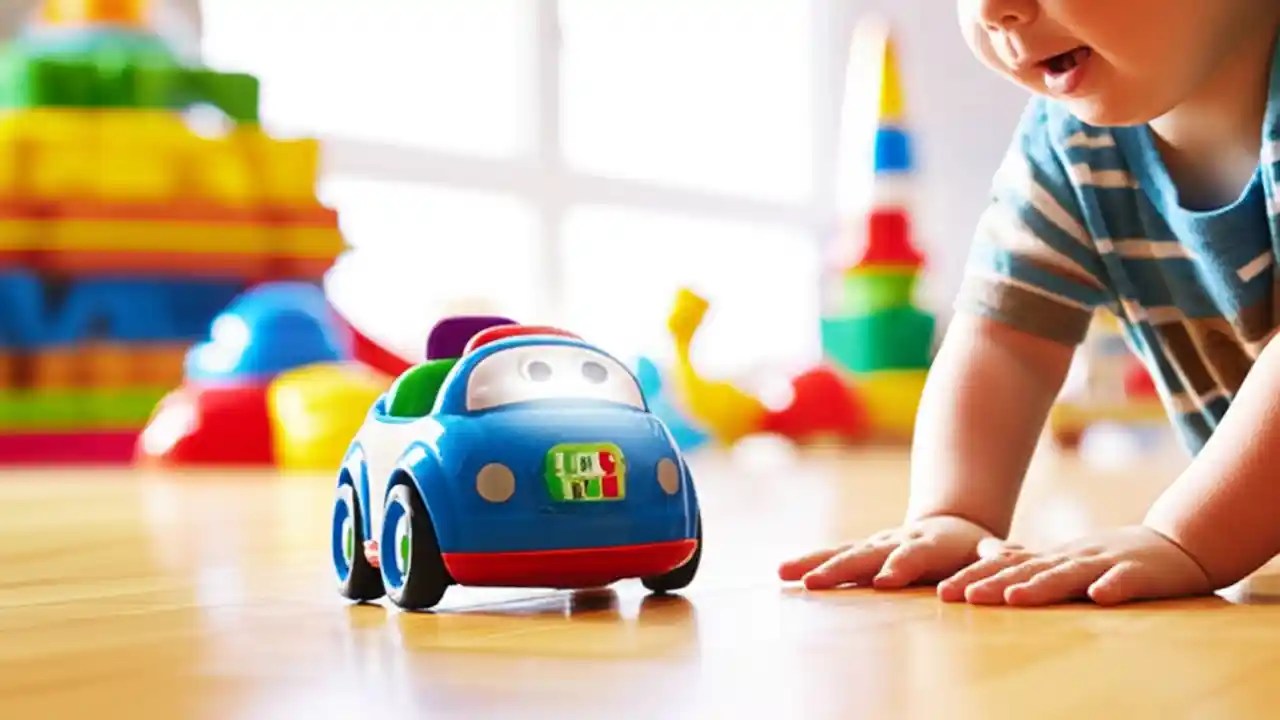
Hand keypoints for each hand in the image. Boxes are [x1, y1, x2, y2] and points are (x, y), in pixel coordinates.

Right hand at [778, 515, 993, 589]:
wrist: (947, 526)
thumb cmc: (971, 548)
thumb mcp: (989, 550)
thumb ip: (996, 555)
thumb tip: (1004, 555)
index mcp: (929, 543)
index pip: (914, 555)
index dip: (900, 565)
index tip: (885, 579)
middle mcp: (895, 541)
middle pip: (867, 554)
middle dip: (842, 568)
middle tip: (816, 582)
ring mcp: (875, 545)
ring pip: (843, 553)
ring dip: (816, 565)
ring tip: (787, 574)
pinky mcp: (859, 551)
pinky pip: (832, 557)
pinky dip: (808, 563)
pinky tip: (782, 572)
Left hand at [937, 525, 1213, 606]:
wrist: (1175, 545)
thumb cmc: (1113, 559)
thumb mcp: (1066, 562)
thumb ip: (1029, 566)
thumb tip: (983, 566)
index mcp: (1054, 559)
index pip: (1008, 569)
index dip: (976, 579)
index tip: (942, 593)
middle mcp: (1072, 558)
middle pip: (1027, 571)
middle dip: (992, 584)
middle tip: (958, 596)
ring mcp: (1105, 563)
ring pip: (1069, 575)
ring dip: (1041, 587)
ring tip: (1012, 598)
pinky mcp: (1139, 573)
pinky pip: (1126, 581)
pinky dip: (1113, 587)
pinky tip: (1100, 596)